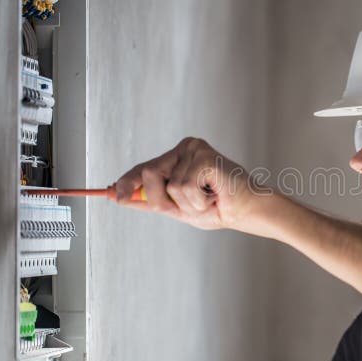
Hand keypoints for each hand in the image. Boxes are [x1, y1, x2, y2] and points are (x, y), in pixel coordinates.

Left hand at [114, 137, 258, 229]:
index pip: (144, 167)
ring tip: (208, 199)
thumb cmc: (217, 208)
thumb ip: (151, 200)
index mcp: (177, 157)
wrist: (246, 212)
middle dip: (163, 200)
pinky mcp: (205, 156)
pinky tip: (214, 194)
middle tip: (193, 205)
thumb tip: (119, 197)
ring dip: (187, 204)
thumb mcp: (177, 207)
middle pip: (148, 174)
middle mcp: (185, 148)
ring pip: (168, 186)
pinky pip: (184, 186)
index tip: (115, 196)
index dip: (127, 182)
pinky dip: (198, 200)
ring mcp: (195, 150)